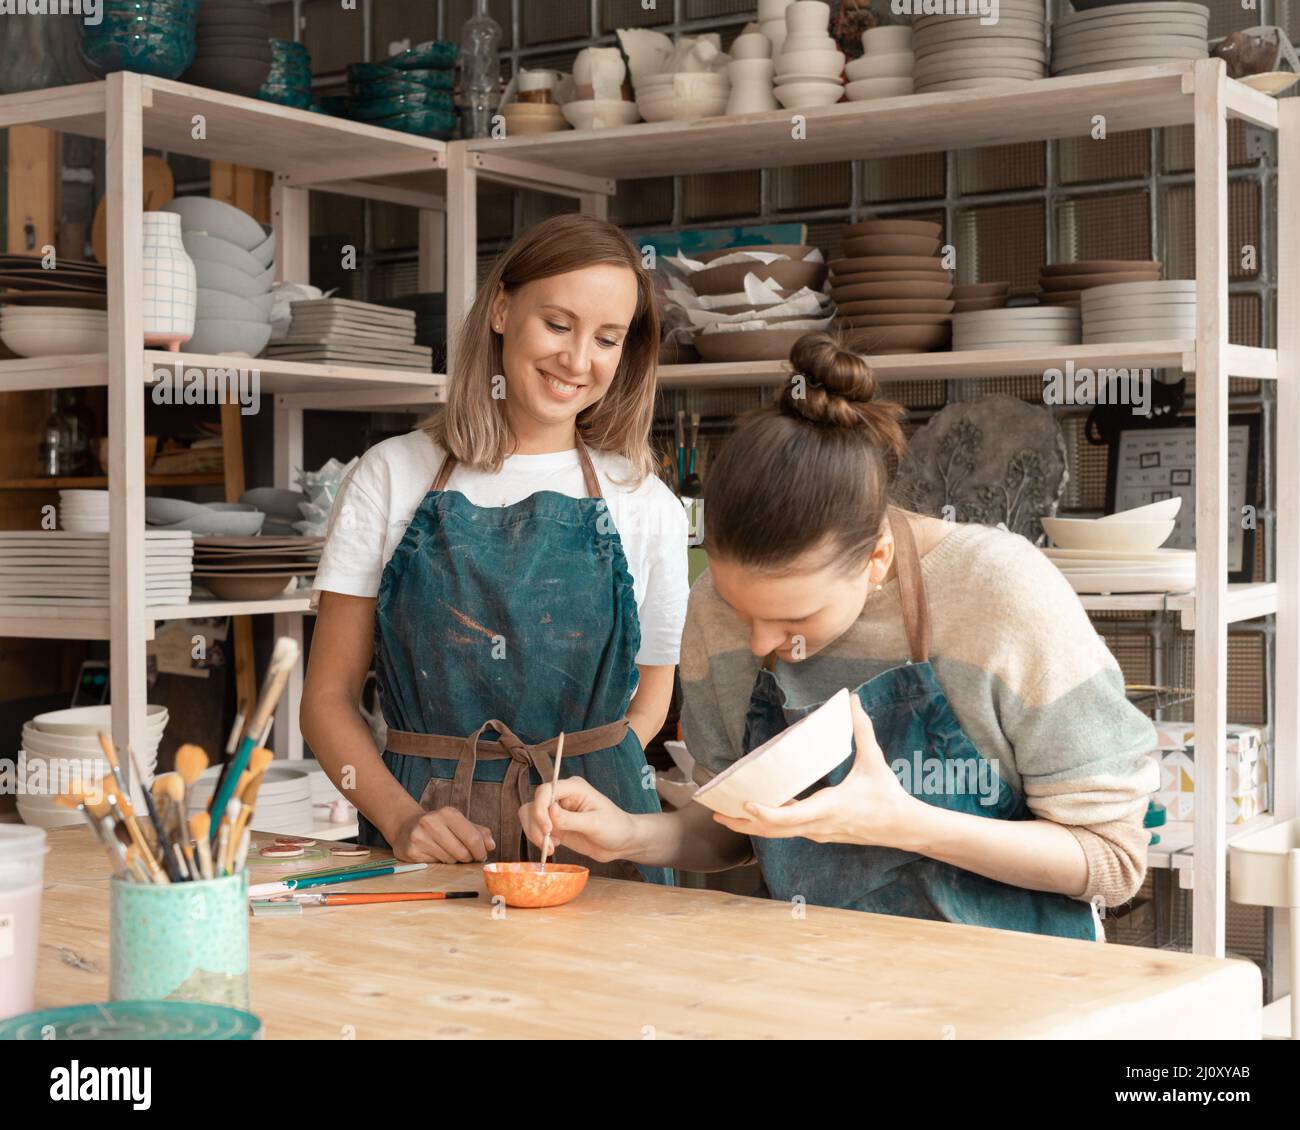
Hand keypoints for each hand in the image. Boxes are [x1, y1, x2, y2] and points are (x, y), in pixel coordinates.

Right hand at [390, 807, 495, 863]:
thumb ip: (478, 832)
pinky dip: (439, 863)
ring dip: (453, 860)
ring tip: (447, 852)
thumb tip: (491, 846)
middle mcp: (432, 822)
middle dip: (467, 857)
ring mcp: (419, 837)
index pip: (473, 837)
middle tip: (465, 855)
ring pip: (450, 860)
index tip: (481, 855)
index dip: (480, 850)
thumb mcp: (459, 823)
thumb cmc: (439, 827)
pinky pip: (435, 865)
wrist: (406, 828)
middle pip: (462, 852)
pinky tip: (434, 854)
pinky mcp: (411, 852)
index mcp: (447, 813)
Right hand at [520, 777, 638, 863]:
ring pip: (530, 815)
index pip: (545, 790)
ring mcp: (556, 810)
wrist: (621, 842)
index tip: (548, 829)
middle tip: (549, 842)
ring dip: (534, 833)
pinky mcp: (554, 824)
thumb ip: (571, 818)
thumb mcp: (595, 824)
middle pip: (534, 803)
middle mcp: (562, 796)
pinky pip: (535, 827)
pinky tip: (554, 845)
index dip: (540, 809)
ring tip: (551, 847)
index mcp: (574, 787)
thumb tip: (550, 812)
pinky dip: (538, 838)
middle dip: (536, 824)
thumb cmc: (615, 828)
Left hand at [712, 696, 920, 847]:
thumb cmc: (888, 795)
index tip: (745, 804)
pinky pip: (788, 832)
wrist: (903, 827)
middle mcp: (818, 826)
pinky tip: (757, 812)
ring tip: (727, 814)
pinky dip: (769, 824)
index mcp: (829, 808)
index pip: (790, 817)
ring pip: (779, 834)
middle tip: (717, 814)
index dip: (765, 813)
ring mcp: (818, 833)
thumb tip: (852, 699)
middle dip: (743, 824)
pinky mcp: (819, 833)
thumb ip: (863, 729)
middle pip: (774, 831)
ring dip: (753, 826)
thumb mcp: (875, 761)